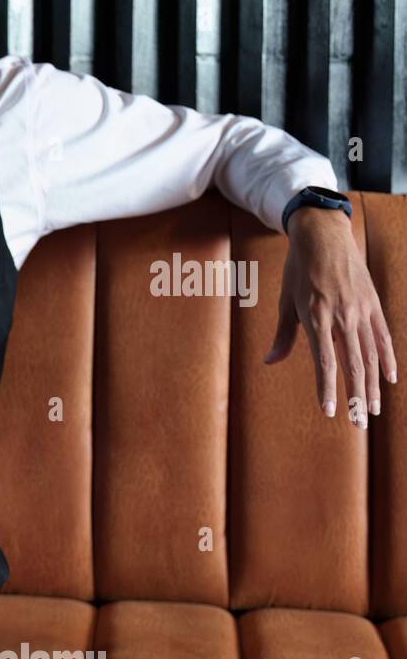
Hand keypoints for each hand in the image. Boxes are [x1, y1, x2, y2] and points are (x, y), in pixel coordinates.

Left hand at [264, 207, 396, 428]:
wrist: (324, 235)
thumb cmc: (298, 269)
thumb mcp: (285, 301)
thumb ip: (283, 335)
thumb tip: (270, 362)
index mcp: (317, 317)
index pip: (325, 362)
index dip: (328, 389)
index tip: (330, 412)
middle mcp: (343, 317)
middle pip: (354, 365)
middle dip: (357, 396)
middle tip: (358, 423)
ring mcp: (362, 310)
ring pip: (372, 355)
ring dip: (374, 385)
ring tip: (373, 409)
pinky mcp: (374, 304)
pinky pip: (383, 337)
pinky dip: (388, 359)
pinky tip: (389, 378)